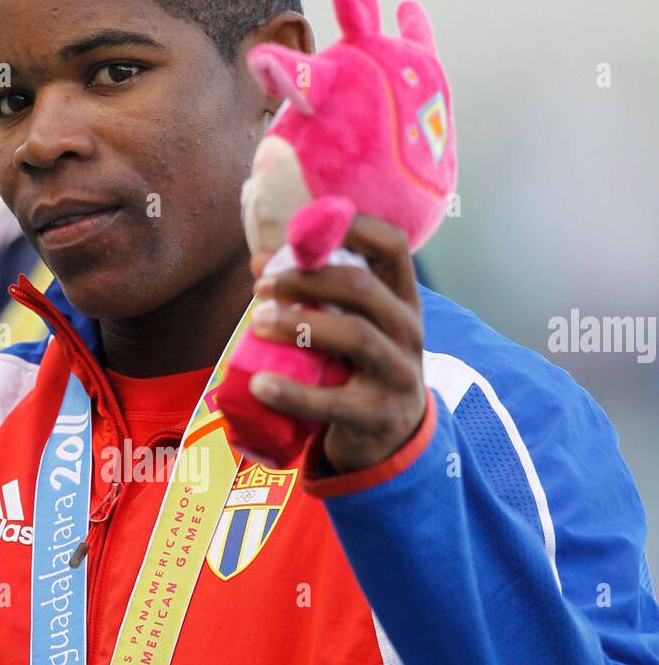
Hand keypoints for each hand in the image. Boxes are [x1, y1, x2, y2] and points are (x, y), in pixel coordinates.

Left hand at [248, 213, 426, 473]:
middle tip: (262, 289)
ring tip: (256, 324)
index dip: (354, 227)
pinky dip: (292, 392)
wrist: (392, 437)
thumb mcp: (351, 326)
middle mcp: (408, 330)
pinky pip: (333, 402)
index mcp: (401, 299)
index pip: (393, 247)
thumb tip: (260, 261)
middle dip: (306, 280)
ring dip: (299, 324)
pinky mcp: (376, 415)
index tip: (306, 227)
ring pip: (355, 335)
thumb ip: (315, 294)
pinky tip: (259, 384)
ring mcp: (397, 373)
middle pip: (362, 288)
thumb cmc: (360, 367)